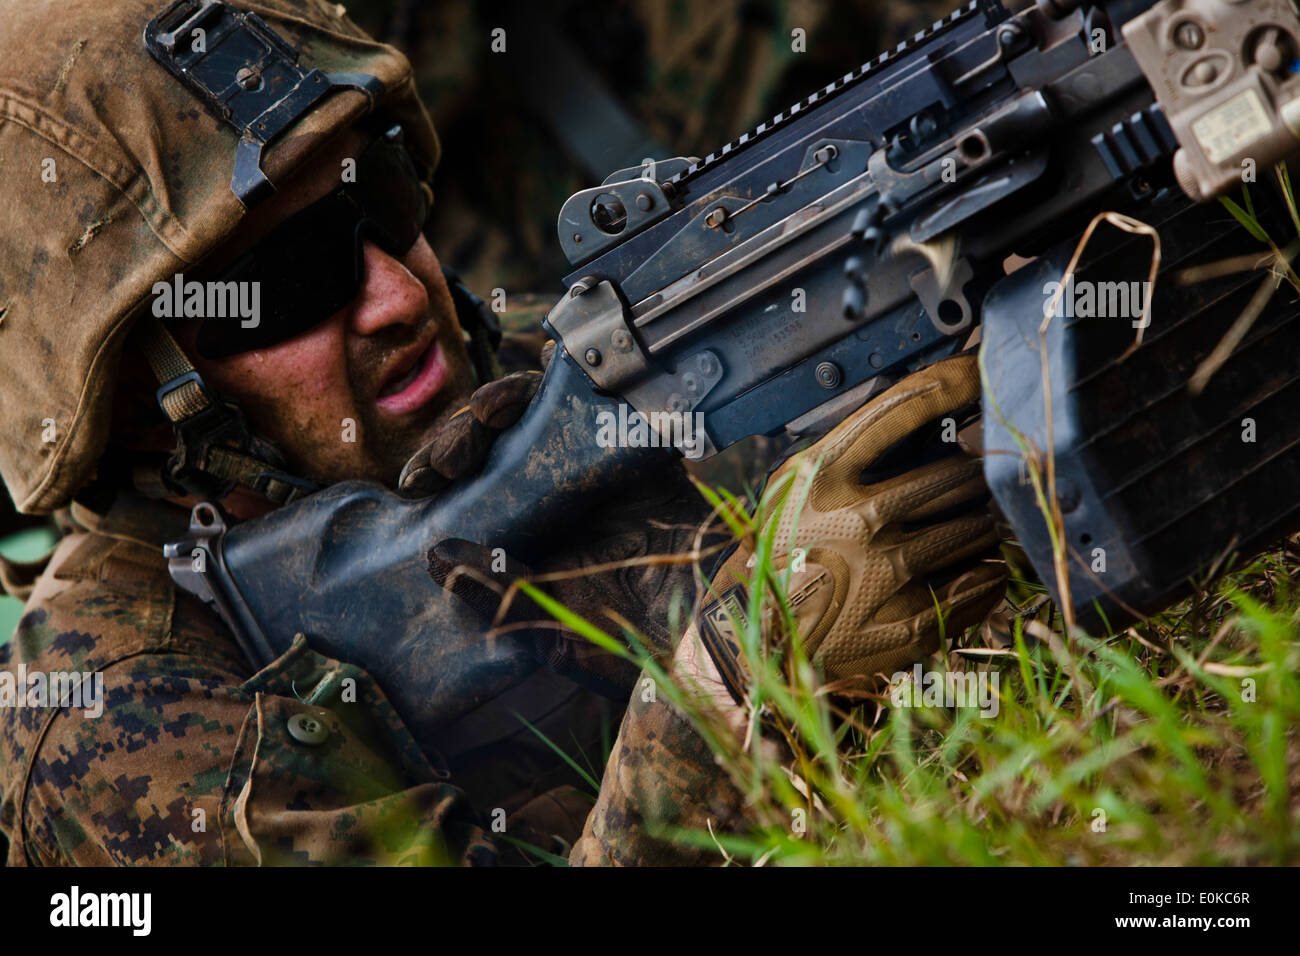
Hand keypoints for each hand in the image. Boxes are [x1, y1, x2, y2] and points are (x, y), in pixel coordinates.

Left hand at [407, 357, 714, 695]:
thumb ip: (494, 593)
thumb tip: (435, 558)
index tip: (417, 483)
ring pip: (531, 410)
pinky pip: (599, 394)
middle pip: (489, 440)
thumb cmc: (625, 639)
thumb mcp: (546, 626)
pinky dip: (572, 376)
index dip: (435, 472)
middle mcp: (545, 490)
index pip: (461, 484)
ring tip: (486, 417)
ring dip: (500, 402)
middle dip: (460, 435)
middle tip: (446, 458)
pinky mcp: (632, 439)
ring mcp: (588, 462)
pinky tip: (549, 370)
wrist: (706, 625)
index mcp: (515, 530)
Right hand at [695, 353, 1006, 702]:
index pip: (907, 407)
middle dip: (973, 473)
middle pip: (960, 473)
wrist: (756, 637)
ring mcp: (890, 574)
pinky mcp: (913, 622)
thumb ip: (852, 450)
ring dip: (978, 523)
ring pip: (978, 527)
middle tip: (969, 479)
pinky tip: (962, 570)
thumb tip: (934, 418)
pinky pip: (984, 582)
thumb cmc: (779, 552)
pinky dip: (983, 571)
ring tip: (958, 528)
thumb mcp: (795, 485)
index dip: (955, 380)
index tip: (980, 370)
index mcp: (826, 477)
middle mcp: (861, 520)